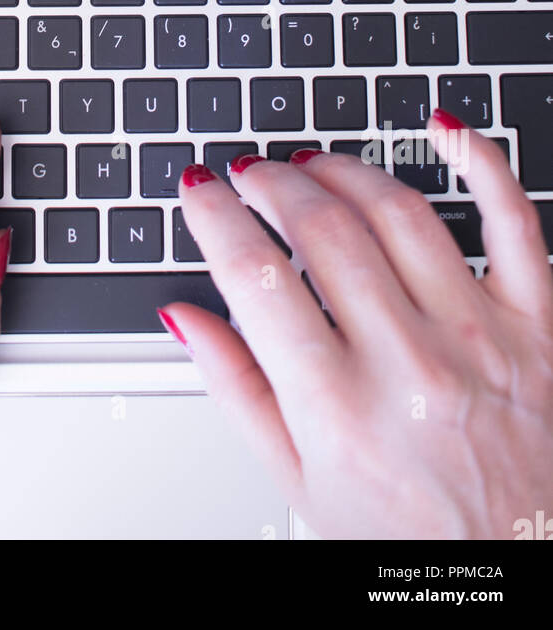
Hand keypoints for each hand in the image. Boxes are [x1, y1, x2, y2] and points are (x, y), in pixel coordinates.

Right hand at [161, 114, 552, 538]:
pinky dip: (480, 160)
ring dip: (343, 169)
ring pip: (399, 210)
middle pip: (321, 229)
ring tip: (312, 167)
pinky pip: (512, 219)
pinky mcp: (537, 324)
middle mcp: (408, 366)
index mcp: (337, 409)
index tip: (198, 190)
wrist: (520, 572)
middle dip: (269, 182)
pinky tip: (443, 129)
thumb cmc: (409, 535)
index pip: (253, 276)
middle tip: (249, 173)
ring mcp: (479, 337)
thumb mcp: (300, 482)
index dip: (212, 215)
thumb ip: (235, 390)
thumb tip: (183, 316)